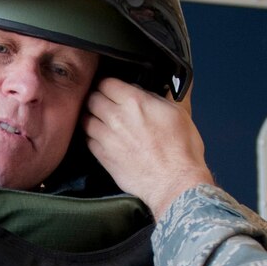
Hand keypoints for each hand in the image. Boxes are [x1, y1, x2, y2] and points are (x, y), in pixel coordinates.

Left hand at [82, 79, 215, 216]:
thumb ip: (161, 96)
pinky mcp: (103, 157)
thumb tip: (153, 88)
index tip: (112, 88)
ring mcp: (106, 138)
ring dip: (92, 117)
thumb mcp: (179, 113)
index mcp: (134, 102)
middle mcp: (116, 117)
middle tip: (106, 103)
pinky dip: (92, 137)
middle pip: (92, 99)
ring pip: (85, 119)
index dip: (109, 84)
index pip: (106, 82)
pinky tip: (103, 138)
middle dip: (98, 98)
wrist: (175, 182)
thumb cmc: (181, 151)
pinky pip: (88, 140)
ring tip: (101, 120)